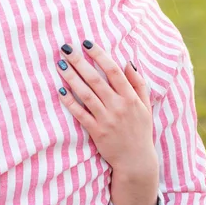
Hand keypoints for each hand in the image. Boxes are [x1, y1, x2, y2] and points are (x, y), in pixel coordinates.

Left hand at [56, 41, 157, 178]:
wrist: (136, 161)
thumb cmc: (140, 131)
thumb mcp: (145, 106)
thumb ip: (138, 83)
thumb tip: (128, 62)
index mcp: (130, 97)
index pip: (114, 70)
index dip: (100, 55)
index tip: (86, 43)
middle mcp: (118, 106)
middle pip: (96, 79)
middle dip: (79, 62)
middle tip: (65, 48)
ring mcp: (107, 119)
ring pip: (86, 94)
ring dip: (71, 78)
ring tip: (59, 64)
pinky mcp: (97, 132)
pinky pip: (80, 114)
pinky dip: (70, 103)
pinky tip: (60, 91)